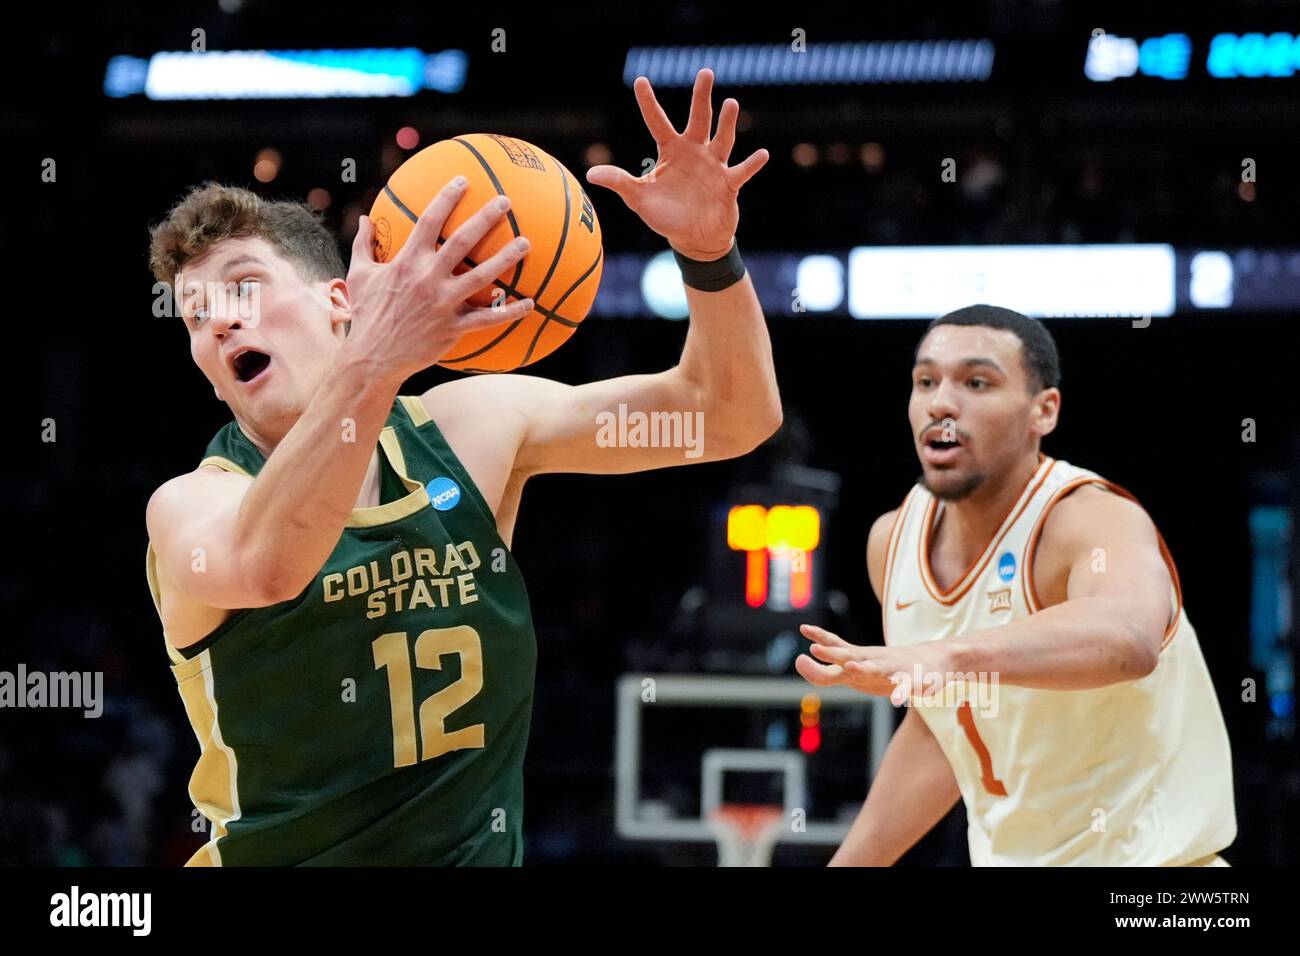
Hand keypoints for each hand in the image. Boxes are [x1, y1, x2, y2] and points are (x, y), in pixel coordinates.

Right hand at [344, 179, 534, 382]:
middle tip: (505, 202)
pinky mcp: (453, 327)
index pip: (429, 221)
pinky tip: (530, 303)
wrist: (372, 357)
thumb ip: (363, 244)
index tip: (463, 180)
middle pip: (462, 242)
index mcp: (407, 261)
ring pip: (481, 276)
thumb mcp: (359, 275)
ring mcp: (443, 303)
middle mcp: (428, 278)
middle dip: (485, 218)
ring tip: (526, 243)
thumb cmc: (367, 314)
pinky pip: (487, 319)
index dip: (446, 198)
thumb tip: (364, 219)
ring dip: (506, 258)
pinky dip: (510, 312)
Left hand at [586, 68, 768, 261]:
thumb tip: (590, 174)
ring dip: (726, 124)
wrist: (694, 239)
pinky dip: (751, 164)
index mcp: (670, 152)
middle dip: (701, 97)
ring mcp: (714, 166)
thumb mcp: (639, 199)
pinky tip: (762, 154)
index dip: (648, 103)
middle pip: (698, 120)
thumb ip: (620, 183)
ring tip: (730, 104)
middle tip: (706, 73)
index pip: (657, 122)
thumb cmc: (666, 216)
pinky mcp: (729, 184)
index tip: (640, 81)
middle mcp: (694, 152)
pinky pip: (742, 171)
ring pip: (721, 140)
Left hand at [795, 625, 955, 706]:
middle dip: (833, 653)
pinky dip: (901, 692)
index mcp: (860, 658)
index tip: (804, 628)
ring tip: (850, 667)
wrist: (932, 663)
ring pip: (875, 668)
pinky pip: (905, 687)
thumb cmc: (887, 668)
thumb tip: (798, 662)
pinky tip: (897, 699)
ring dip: (863, 668)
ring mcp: (892, 669)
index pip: (836, 645)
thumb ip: (827, 671)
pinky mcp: (912, 681)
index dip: (820, 638)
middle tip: (815, 649)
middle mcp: (873, 660)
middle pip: (849, 656)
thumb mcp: (856, 669)